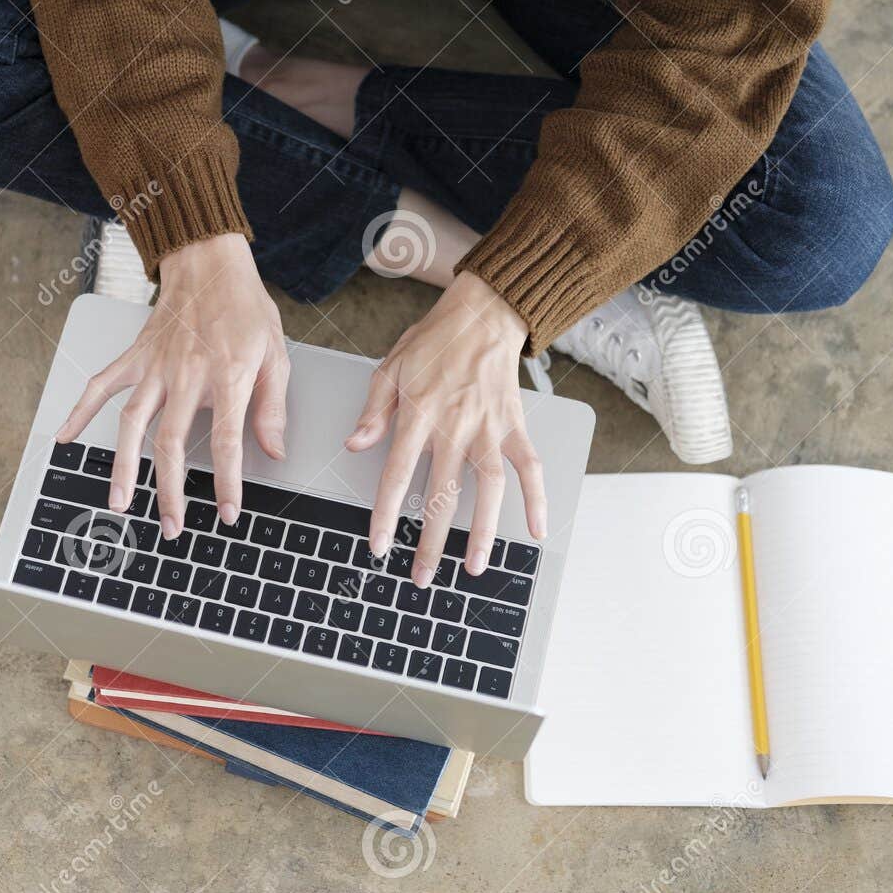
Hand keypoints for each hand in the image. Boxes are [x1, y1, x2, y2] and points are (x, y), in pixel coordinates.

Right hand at [57, 233, 288, 537]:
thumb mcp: (276, 354)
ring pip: (132, 424)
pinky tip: (66, 437)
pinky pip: (101, 386)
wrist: (208, 262)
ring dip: (125, 467)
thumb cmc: (244, 308)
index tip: (228, 512)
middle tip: (172, 526)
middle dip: (169, 490)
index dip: (228, 481)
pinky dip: (79, 411)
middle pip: (171, 442)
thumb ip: (272, 406)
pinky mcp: (134, 357)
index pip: (226, 439)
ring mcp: (154, 366)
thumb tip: (274, 451)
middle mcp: (186, 375)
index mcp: (227, 376)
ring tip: (120, 503)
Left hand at [346, 272, 545, 585]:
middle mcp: (454, 428)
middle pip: (441, 495)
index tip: (379, 547)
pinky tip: (537, 529)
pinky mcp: (514, 426)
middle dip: (430, 541)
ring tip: (474, 568)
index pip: (397, 475)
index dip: (385, 514)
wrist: (482, 315)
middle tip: (422, 577)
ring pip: (487, 490)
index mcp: (418, 416)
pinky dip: (537, 498)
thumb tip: (355, 445)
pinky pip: (529, 467)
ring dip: (482, 532)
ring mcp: (488, 429)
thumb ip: (373, 411)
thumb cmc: (433, 342)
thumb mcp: (389, 368)